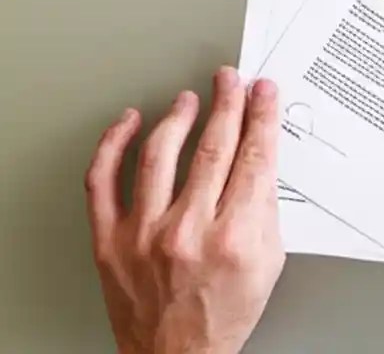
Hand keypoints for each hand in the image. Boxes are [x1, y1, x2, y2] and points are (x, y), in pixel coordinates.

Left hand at [85, 67, 284, 353]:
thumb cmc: (223, 315)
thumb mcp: (268, 262)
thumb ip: (264, 209)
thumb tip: (260, 158)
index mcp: (236, 237)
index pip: (255, 158)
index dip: (261, 116)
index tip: (263, 93)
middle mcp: (190, 231)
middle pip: (213, 147)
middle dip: (228, 104)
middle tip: (232, 80)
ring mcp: (145, 234)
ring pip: (160, 153)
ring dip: (179, 116)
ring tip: (190, 98)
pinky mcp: (110, 241)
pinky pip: (103, 180)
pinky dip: (113, 144)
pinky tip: (128, 122)